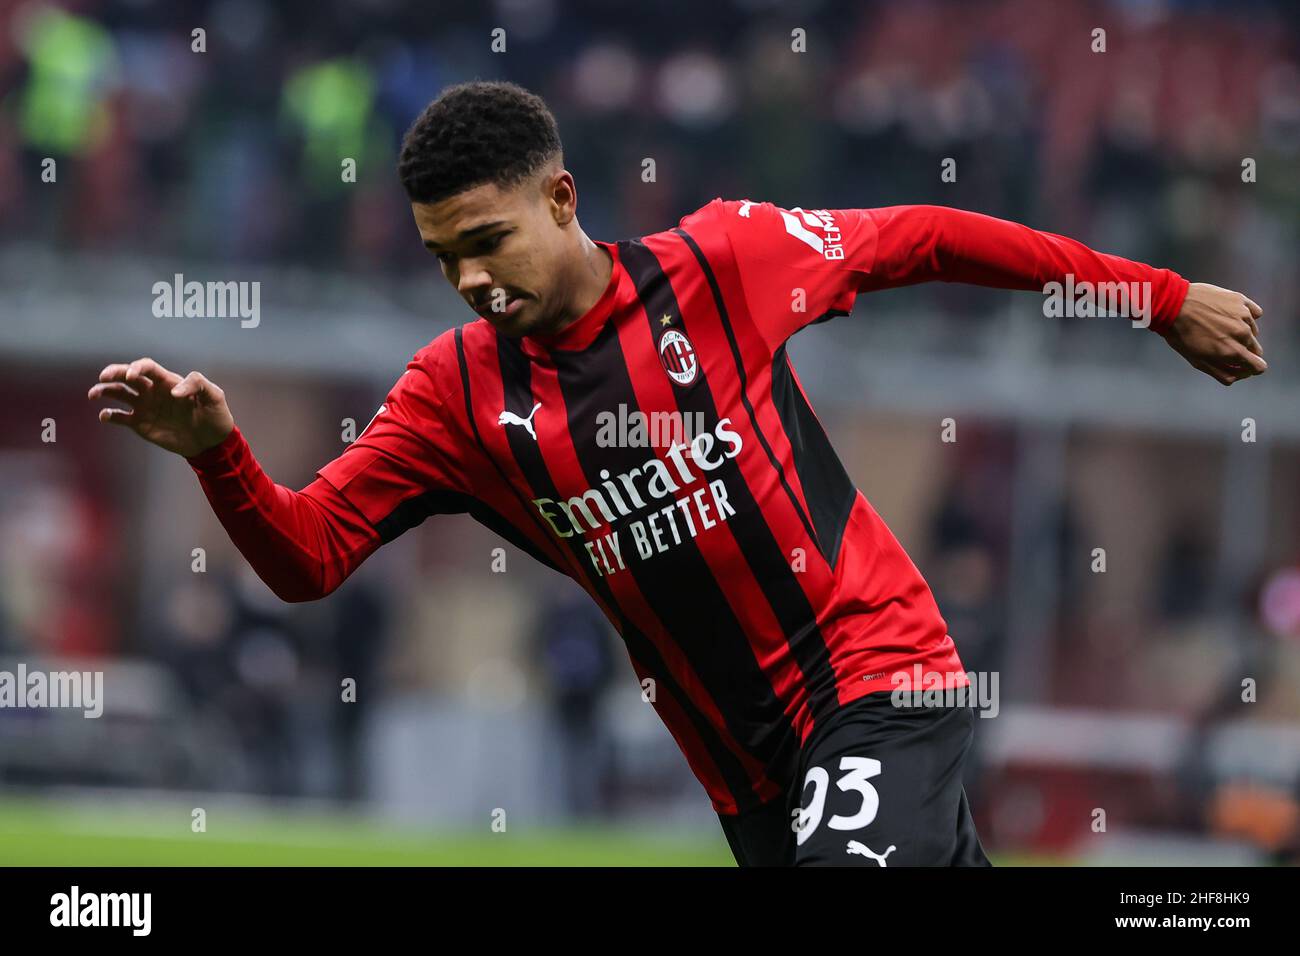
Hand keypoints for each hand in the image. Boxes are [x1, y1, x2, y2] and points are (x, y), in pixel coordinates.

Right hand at [87, 357, 234, 457]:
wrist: (212, 441)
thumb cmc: (215, 414)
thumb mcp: (214, 395)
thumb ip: (197, 384)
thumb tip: (173, 391)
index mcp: (168, 381)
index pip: (147, 367)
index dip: (137, 367)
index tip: (132, 375)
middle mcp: (152, 391)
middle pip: (127, 376)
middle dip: (114, 373)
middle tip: (104, 376)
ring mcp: (145, 407)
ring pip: (118, 393)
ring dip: (104, 391)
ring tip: (94, 394)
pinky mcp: (141, 424)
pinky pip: (120, 417)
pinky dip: (109, 415)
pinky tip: (105, 416)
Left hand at [1161, 282, 1265, 385]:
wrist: (1172, 305)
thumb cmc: (1181, 335)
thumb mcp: (1197, 360)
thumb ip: (1221, 372)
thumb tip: (1237, 377)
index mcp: (1233, 351)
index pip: (1259, 367)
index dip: (1251, 368)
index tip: (1242, 364)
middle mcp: (1243, 334)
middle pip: (1256, 349)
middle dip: (1243, 350)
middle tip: (1224, 344)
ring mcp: (1243, 315)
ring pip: (1253, 331)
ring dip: (1242, 332)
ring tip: (1219, 327)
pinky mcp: (1241, 300)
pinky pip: (1253, 312)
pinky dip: (1245, 316)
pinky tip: (1228, 315)